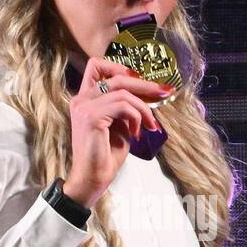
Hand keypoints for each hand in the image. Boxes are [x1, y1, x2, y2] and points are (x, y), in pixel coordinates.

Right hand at [63, 57, 170, 206]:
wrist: (92, 179)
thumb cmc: (105, 156)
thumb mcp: (119, 126)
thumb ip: (125, 109)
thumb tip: (145, 97)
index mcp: (85, 99)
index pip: (96, 66)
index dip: (120, 68)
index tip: (140, 80)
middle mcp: (81, 99)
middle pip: (117, 76)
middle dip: (145, 84)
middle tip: (164, 92)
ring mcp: (84, 107)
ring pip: (123, 91)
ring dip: (143, 108)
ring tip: (150, 125)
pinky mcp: (91, 117)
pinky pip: (123, 106)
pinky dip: (136, 117)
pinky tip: (137, 133)